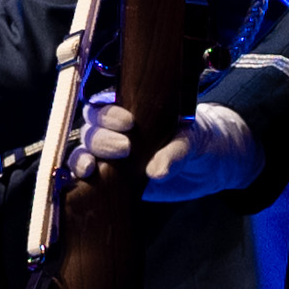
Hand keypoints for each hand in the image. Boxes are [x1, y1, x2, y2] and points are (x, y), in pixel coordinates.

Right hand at [70, 98, 260, 203]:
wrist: (209, 166)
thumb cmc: (198, 140)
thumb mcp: (192, 139)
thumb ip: (175, 152)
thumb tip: (156, 172)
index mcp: (131, 111)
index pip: (105, 106)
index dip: (109, 114)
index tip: (128, 123)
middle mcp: (116, 132)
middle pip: (91, 130)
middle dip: (101, 139)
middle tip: (125, 148)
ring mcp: (112, 157)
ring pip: (84, 152)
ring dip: (82, 159)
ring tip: (92, 168)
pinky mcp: (113, 181)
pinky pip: (87, 177)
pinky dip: (78, 179)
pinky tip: (81, 182)